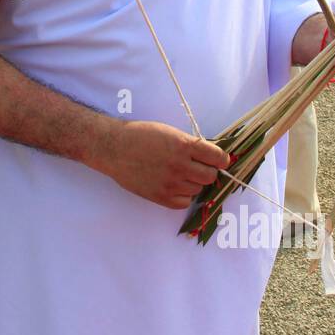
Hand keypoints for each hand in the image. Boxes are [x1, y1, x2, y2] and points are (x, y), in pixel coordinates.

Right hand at [91, 119, 229, 209]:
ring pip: (197, 189)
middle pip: (210, 176)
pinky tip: (174, 186)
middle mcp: (180, 165)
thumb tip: (212, 157)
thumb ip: (191, 145)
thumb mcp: (170, 132)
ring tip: (178, 174)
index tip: (218, 160)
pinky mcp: (160, 196)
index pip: (218, 157)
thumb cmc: (141, 135)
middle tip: (197, 167)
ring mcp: (170, 183)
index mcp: (184, 145)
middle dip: (207, 172)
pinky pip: (185, 202)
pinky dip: (183, 195)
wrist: (114, 148)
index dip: (221, 160)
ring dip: (193, 183)